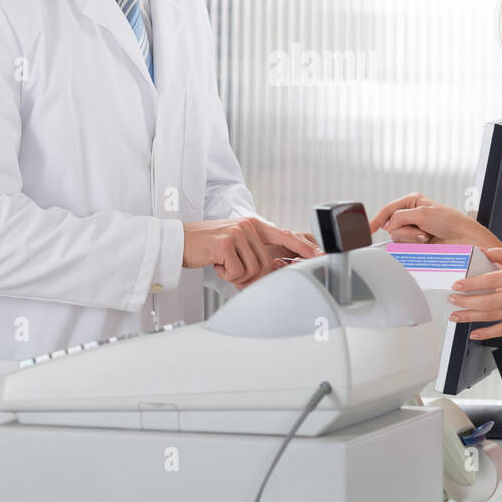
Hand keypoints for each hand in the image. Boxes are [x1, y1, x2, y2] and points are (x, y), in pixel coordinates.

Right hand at [182, 218, 321, 288]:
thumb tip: (277, 269)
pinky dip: (225, 275)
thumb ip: (256, 253)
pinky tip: (216, 263)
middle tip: (234, 272)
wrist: (180, 241)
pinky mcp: (226, 243)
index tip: (321, 255)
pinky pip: (237, 273)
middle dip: (252, 276)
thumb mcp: (236, 244)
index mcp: (255, 225)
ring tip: (223, 264)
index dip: (305, 247)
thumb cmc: (208, 247)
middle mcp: (249, 225)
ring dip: (237, 275)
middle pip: (268, 264)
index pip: (286, 235)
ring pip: (254, 271)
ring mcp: (238, 233)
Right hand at [368, 192, 501, 248]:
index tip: (368, 228)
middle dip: (404, 230)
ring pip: (397, 238)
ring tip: (426, 237)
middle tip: (420, 230)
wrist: (465, 240)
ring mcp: (414, 230)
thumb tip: (389, 224)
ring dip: (411, 238)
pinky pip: (405, 247)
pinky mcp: (417, 244)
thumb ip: (400, 216)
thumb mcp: (423, 213)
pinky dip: (413, 246)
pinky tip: (425, 243)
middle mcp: (411, 215)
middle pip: (391, 225)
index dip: (377, 219)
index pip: (388, 209)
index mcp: (412, 202)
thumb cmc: (451, 222)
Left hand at [446, 246, 501, 339]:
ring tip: (455, 315)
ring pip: (492, 316)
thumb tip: (481, 252)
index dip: (471, 283)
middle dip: (466, 301)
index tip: (456, 284)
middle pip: (488, 300)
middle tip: (451, 299)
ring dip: (471, 316)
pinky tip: (474, 333)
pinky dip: (487, 333)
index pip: (491, 279)